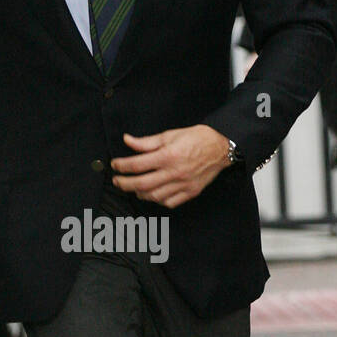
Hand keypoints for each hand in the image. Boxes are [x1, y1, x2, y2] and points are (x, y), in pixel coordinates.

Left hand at [110, 125, 230, 207]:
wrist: (221, 147)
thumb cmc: (197, 138)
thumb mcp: (170, 134)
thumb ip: (147, 142)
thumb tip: (128, 140)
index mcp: (167, 156)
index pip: (137, 165)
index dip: (121, 166)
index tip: (115, 165)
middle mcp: (174, 172)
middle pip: (142, 184)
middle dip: (125, 184)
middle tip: (117, 181)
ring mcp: (183, 184)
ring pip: (154, 196)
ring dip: (140, 193)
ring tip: (134, 188)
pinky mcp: (191, 192)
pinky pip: (170, 202)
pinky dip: (158, 201)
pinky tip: (153, 195)